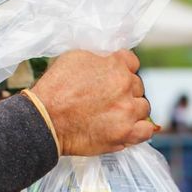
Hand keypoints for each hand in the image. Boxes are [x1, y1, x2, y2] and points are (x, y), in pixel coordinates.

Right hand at [31, 50, 154, 154]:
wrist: (45, 119)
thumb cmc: (55, 88)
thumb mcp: (75, 57)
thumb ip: (99, 58)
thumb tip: (108, 61)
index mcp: (116, 66)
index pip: (132, 62)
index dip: (122, 69)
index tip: (114, 77)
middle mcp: (126, 87)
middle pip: (137, 86)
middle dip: (125, 91)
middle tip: (108, 99)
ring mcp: (127, 112)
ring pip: (143, 108)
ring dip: (132, 110)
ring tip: (116, 115)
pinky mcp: (125, 134)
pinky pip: (145, 131)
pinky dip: (139, 129)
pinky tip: (128, 128)